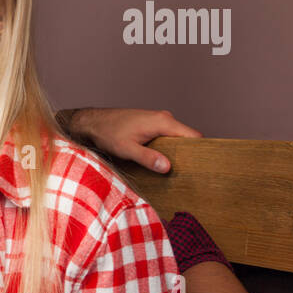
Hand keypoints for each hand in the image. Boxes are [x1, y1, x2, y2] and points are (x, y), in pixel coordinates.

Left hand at [67, 108, 201, 172]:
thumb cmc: (108, 133)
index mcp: (163, 122)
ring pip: (176, 138)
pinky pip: (167, 137)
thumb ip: (148, 158)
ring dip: (175, 152)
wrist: (93, 122)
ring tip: (172, 170)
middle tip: (185, 174)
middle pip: (187, 138)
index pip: (194, 136)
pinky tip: (160, 161)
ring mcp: (158, 120)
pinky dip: (166, 148)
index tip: (199, 168)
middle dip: (187, 154)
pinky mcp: (152, 125)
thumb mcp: (127, 149)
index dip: (199, 151)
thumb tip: (167, 167)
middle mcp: (164, 118)